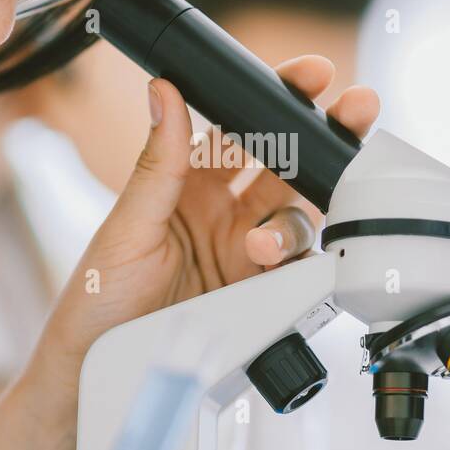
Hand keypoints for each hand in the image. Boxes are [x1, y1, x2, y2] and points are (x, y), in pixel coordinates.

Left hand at [0, 56, 377, 449]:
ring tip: (259, 246)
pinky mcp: (258, 296)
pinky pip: (299, 270)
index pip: (242, 128)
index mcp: (188, 181)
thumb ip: (158, 163)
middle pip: (287, 164)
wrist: (97, 373)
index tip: (309, 76)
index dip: (277, 99)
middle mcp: (221, 212)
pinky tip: (277, 268)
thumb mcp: (127, 226)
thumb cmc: (96, 299)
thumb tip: (165, 92)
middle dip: (322, 136)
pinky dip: (300, 264)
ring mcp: (243, 253)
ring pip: (297, 216)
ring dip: (291, 220)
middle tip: (352, 112)